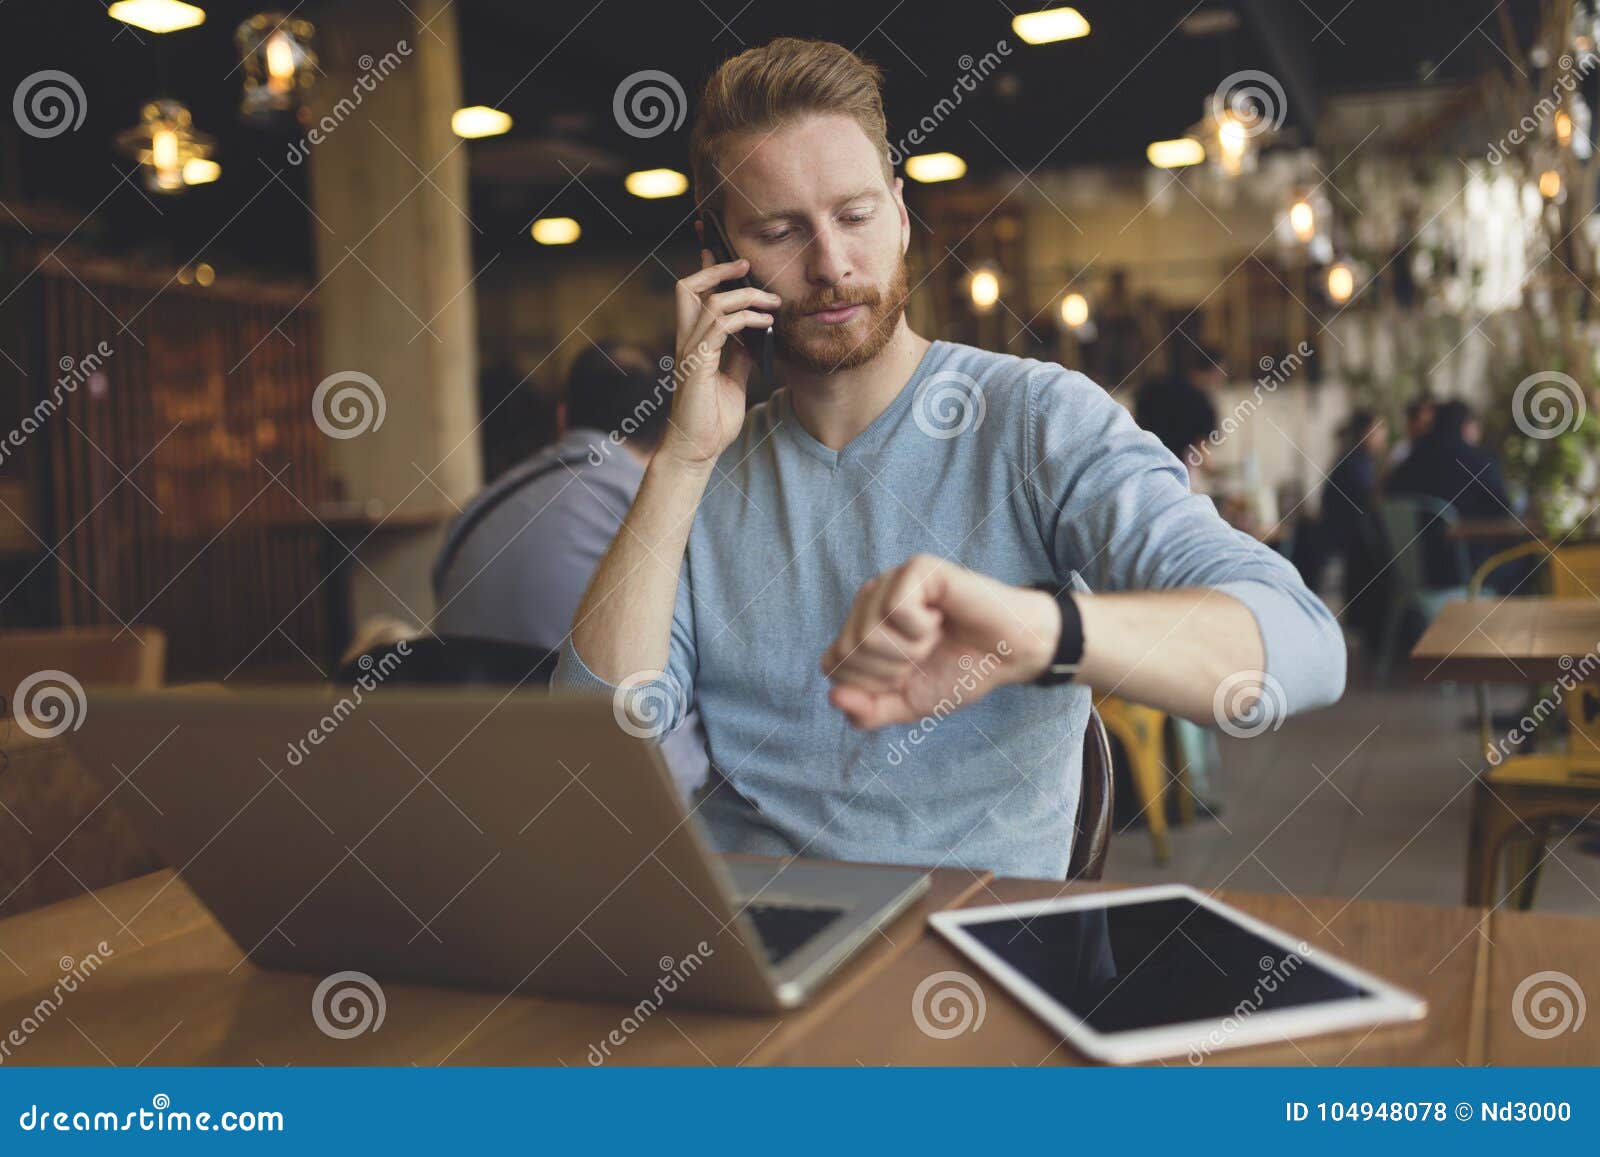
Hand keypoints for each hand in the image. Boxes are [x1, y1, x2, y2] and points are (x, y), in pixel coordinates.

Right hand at [659, 249, 782, 468]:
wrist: (697, 450)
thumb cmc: (712, 419)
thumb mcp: (733, 380)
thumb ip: (738, 355)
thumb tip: (755, 337)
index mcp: (693, 342)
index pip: (693, 295)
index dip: (707, 269)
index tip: (728, 254)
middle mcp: (686, 341)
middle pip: (687, 286)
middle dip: (716, 268)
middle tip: (746, 264)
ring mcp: (690, 352)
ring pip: (710, 302)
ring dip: (745, 296)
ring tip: (772, 302)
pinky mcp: (698, 366)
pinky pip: (720, 328)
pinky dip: (746, 319)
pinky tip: (766, 324)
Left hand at [821, 555, 1063, 729]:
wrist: (1010, 656)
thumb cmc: (959, 672)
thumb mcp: (907, 705)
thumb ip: (867, 712)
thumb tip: (833, 697)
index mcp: (860, 627)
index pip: (832, 664)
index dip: (871, 684)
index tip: (905, 675)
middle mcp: (869, 600)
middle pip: (848, 649)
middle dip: (891, 669)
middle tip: (924, 655)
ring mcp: (891, 581)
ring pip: (868, 631)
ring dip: (910, 650)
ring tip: (934, 637)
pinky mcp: (917, 568)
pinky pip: (897, 609)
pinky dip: (923, 628)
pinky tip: (941, 618)